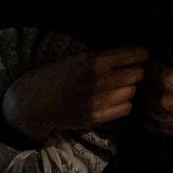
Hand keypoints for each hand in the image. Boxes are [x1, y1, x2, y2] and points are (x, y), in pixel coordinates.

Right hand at [1, 46, 147, 142]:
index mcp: (92, 61)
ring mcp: (97, 102)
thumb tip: (131, 56)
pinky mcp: (95, 118)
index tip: (141, 55)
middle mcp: (97, 81)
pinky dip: (123, 103)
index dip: (140, 54)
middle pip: (137, 75)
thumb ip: (102, 59)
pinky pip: (124, 109)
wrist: (30, 103)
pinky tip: (113, 100)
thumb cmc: (53, 76)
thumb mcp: (76, 59)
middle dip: (135, 72)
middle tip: (129, 71)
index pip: (133, 56)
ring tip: (119, 86)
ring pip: (131, 92)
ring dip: (129, 88)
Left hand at [140, 63, 172, 136]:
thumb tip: (163, 58)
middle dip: (144, 79)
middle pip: (140, 87)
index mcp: (171, 80)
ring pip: (141, 105)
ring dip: (145, 97)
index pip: (146, 67)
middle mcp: (163, 99)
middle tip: (150, 75)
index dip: (147, 62)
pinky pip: (147, 122)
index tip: (151, 60)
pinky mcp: (169, 131)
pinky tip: (157, 107)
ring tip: (153, 91)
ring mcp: (164, 117)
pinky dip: (148, 113)